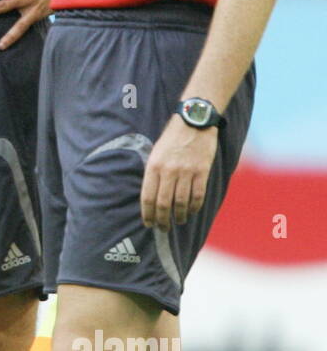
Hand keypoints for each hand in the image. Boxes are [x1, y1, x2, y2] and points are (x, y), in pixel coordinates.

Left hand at [141, 116, 218, 230]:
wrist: (194, 122)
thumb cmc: (172, 139)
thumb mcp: (155, 153)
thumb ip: (153, 174)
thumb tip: (151, 198)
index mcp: (153, 166)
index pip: (147, 197)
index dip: (147, 214)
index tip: (148, 224)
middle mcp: (168, 170)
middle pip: (163, 204)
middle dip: (162, 220)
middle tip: (162, 228)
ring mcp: (186, 172)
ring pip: (181, 202)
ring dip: (178, 216)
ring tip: (177, 222)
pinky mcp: (202, 171)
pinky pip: (197, 195)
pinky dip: (194, 207)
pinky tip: (191, 211)